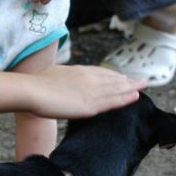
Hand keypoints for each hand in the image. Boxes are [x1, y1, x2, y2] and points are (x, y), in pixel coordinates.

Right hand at [31, 65, 145, 118]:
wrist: (32, 90)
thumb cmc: (36, 83)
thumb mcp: (54, 73)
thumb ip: (64, 75)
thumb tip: (64, 76)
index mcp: (80, 70)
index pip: (102, 72)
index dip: (115, 75)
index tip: (124, 76)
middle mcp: (89, 78)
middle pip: (113, 78)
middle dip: (128, 79)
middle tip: (142, 80)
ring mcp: (91, 91)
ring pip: (117, 88)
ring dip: (132, 87)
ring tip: (144, 86)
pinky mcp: (90, 105)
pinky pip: (112, 101)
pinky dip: (125, 98)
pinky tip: (135, 97)